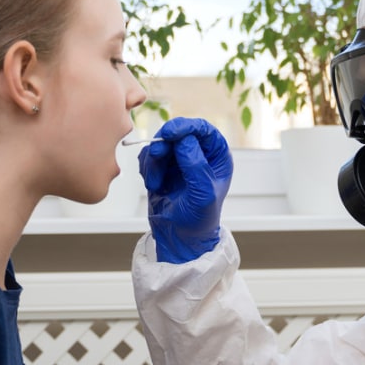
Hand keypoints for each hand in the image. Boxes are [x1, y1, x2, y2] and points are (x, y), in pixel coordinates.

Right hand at [138, 118, 232, 263]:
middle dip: (164, 143)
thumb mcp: (202, 194)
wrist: (179, 238)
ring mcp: (179, 160)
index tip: (170, 133)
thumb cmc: (199, 220)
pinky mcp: (162, 167)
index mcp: (217, 157)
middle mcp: (199, 154)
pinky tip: (153, 185)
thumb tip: (185, 140)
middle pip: (179, 132)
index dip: (187, 126)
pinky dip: (147, 167)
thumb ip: (196, 166)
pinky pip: (149, 156)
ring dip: (154, 160)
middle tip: (156, 155)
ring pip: (161, 143)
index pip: (204, 130)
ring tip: (156, 183)